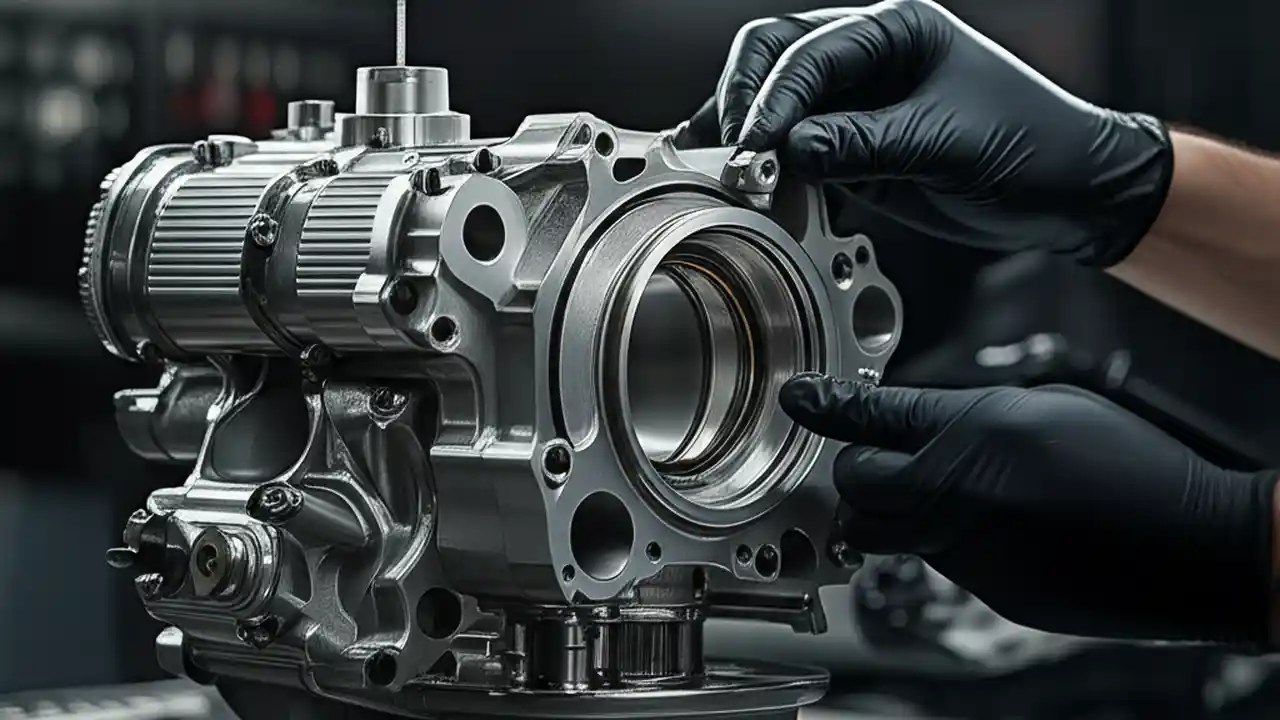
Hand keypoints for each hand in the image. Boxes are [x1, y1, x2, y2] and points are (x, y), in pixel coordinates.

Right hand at [677, 0, 1173, 266]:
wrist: (1072, 194)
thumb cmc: (1033, 147)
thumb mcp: (949, 144)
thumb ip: (865, 142)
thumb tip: (790, 149)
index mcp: (896, 29)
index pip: (808, 54)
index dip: (772, 102)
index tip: (755, 150)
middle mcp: (867, 58)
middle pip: (771, 60)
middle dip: (743, 105)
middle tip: (734, 159)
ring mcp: (856, 103)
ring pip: (772, 102)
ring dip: (744, 135)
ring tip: (725, 174)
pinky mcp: (852, 149)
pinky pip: (792, 148)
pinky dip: (764, 166)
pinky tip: (743, 184)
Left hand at [779, 373, 1278, 644]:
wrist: (1193, 548)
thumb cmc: (1130, 465)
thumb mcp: (1045, 408)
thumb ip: (966, 416)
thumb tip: (917, 424)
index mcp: (975, 433)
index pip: (873, 417)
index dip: (827, 405)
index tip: (800, 398)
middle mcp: (960, 495)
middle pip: (858, 487)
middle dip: (857, 471)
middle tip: (876, 458)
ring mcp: (970, 553)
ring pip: (891, 533)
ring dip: (898, 511)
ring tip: (949, 493)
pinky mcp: (988, 594)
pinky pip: (939, 564)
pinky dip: (947, 543)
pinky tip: (999, 530)